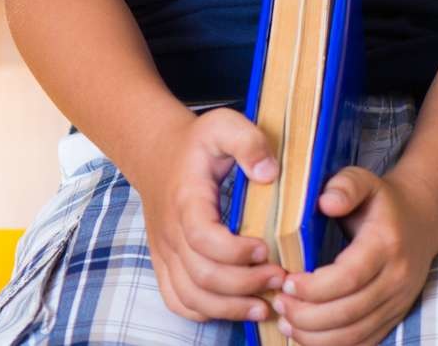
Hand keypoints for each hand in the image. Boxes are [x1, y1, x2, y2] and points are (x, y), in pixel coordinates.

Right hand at [131, 108, 285, 324]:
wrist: (157, 152)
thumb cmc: (198, 141)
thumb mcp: (225, 124)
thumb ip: (248, 143)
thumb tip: (269, 173)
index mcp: (187, 200)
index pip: (203, 238)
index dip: (235, 251)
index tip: (267, 248)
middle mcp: (170, 233)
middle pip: (200, 275)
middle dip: (243, 284)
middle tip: (279, 278)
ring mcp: (165, 252)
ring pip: (189, 296)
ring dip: (227, 307)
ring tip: (264, 305)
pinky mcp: (165, 263)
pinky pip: (178, 300)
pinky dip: (205, 312)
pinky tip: (236, 308)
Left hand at [273, 167, 435, 345]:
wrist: (421, 220)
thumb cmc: (381, 203)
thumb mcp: (365, 181)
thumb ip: (345, 186)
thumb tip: (326, 203)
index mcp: (387, 244)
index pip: (348, 278)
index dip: (312, 288)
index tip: (286, 282)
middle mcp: (397, 278)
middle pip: (346, 313)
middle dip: (304, 315)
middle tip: (278, 302)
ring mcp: (398, 302)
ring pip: (352, 336)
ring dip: (312, 336)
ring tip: (286, 321)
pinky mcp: (395, 318)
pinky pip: (361, 344)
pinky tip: (305, 334)